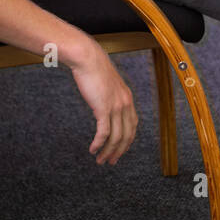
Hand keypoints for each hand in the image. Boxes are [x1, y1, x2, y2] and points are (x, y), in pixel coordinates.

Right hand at [69, 42, 137, 164]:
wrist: (87, 58)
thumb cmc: (93, 69)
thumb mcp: (106, 84)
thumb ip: (108, 96)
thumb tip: (102, 105)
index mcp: (127, 98)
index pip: (132, 125)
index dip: (127, 140)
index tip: (119, 149)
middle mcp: (125, 104)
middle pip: (127, 135)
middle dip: (120, 151)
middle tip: (111, 161)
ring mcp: (116, 107)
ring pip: (116, 137)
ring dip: (108, 151)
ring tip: (100, 160)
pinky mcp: (104, 108)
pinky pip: (104, 133)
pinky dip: (98, 144)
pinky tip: (93, 149)